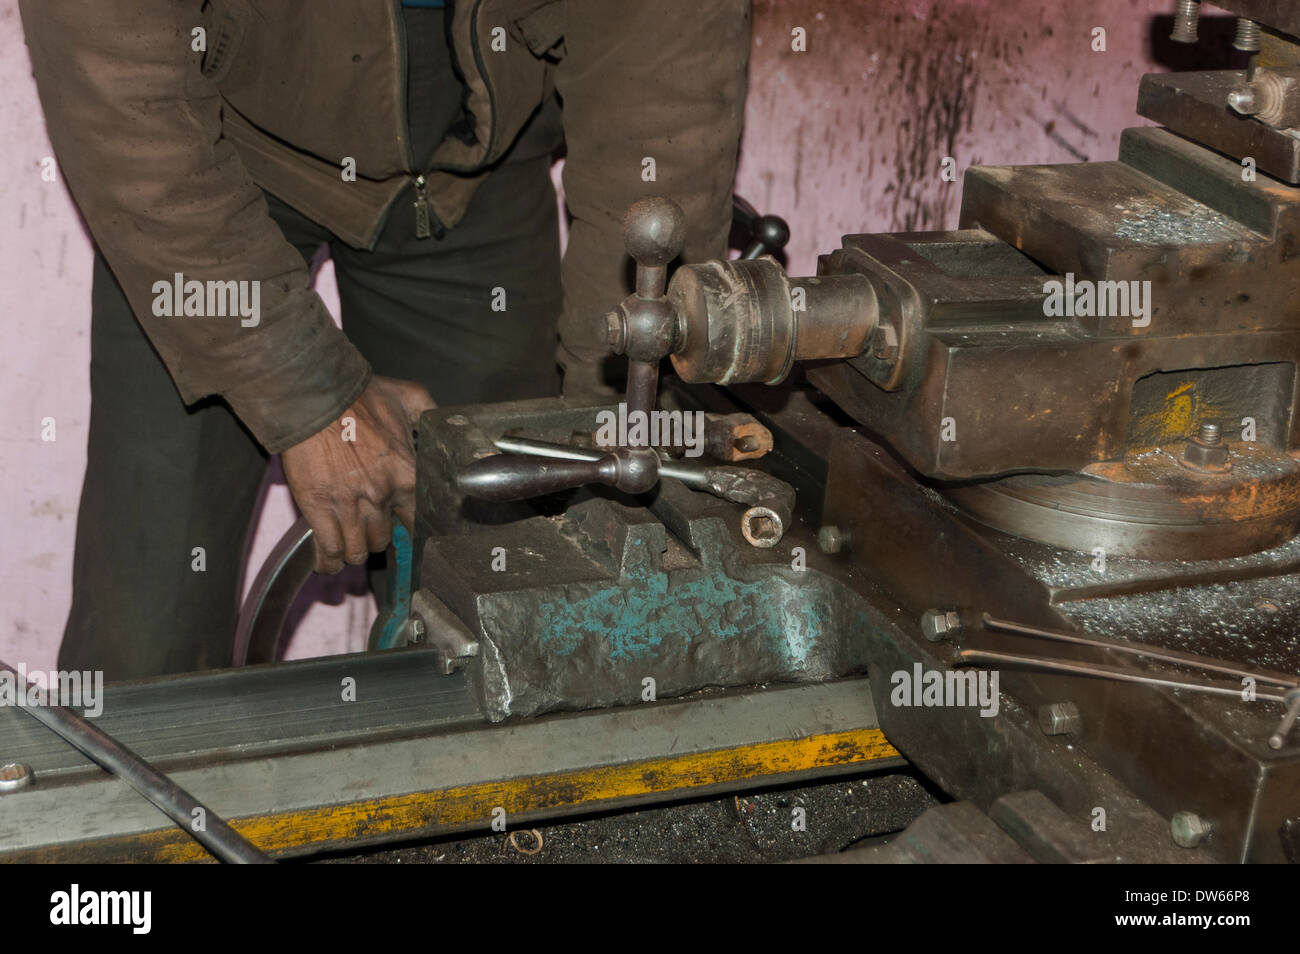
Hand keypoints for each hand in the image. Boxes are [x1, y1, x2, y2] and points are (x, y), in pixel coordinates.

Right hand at [281, 376, 434, 572]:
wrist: (314, 397)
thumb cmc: (358, 396)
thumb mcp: (408, 397)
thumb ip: (428, 412)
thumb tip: (442, 420)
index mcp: (406, 476)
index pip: (418, 522)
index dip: (409, 529)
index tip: (403, 530)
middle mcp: (381, 497)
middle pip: (385, 540)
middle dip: (378, 538)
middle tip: (369, 530)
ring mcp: (348, 506)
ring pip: (357, 550)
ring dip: (354, 551)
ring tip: (350, 547)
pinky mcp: (318, 509)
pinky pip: (329, 550)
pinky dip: (329, 561)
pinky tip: (330, 563)